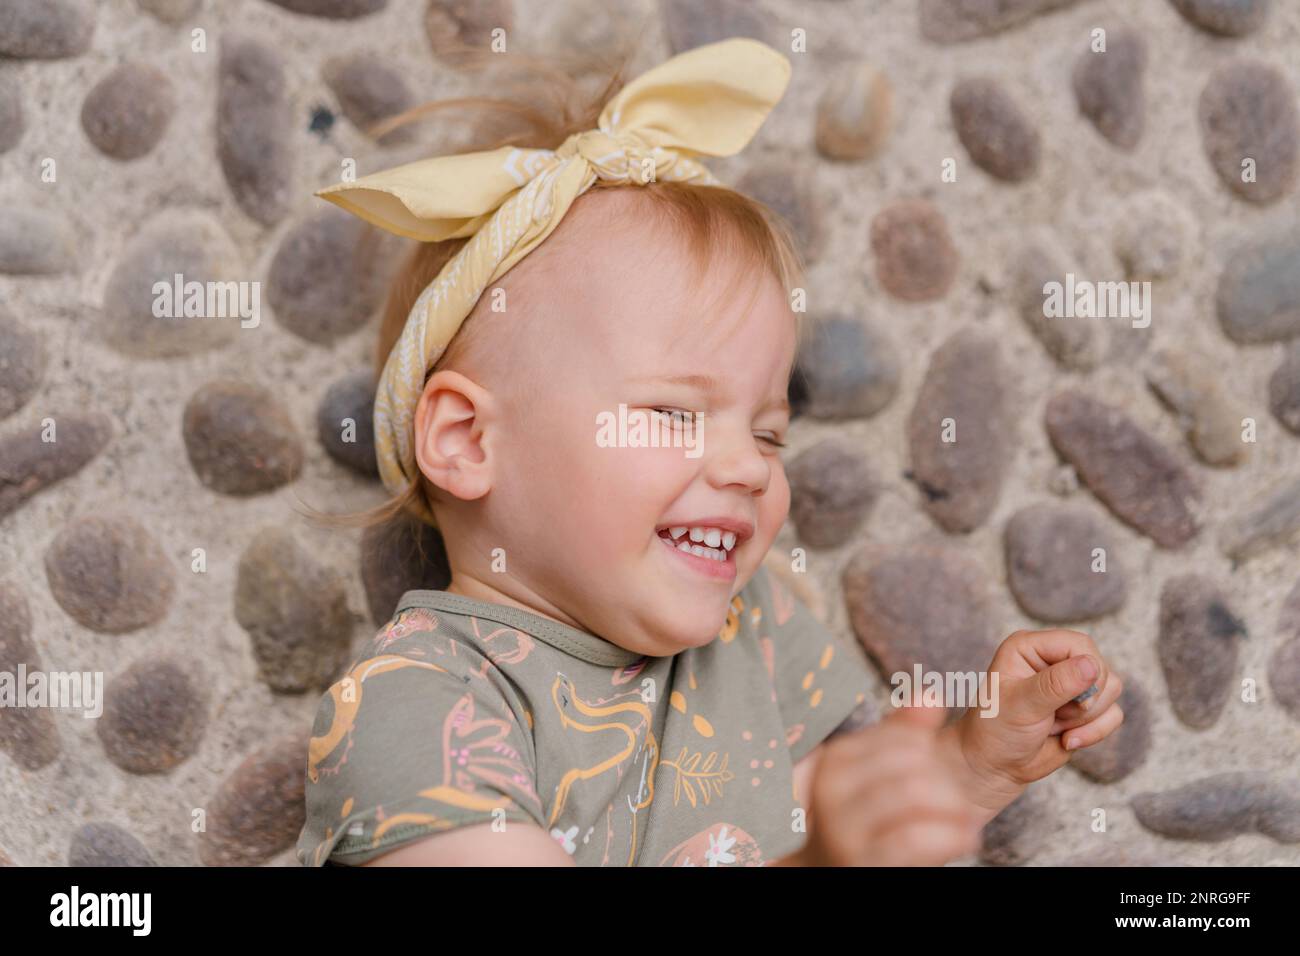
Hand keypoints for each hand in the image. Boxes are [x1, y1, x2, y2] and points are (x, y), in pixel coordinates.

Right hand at [796, 700, 983, 865]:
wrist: (827, 872)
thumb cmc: (861, 820)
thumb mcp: (875, 774)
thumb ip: (901, 734)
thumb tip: (932, 695)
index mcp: (837, 758)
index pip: (903, 738)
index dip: (936, 755)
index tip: (944, 775)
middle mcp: (832, 787)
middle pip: (912, 765)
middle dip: (949, 785)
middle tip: (961, 804)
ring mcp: (843, 826)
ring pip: (916, 796)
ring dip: (956, 811)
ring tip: (967, 823)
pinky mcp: (861, 860)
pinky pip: (915, 838)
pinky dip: (951, 837)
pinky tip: (964, 840)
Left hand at [953, 628, 1124, 811]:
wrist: (995, 766)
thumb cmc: (996, 729)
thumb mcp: (1021, 704)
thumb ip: (1056, 684)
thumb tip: (1092, 665)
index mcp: (1029, 647)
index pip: (1080, 644)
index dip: (1087, 670)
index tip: (1075, 701)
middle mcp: (1052, 659)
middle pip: (1100, 666)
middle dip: (1086, 700)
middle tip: (1055, 715)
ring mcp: (1071, 684)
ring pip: (1111, 689)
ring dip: (1087, 718)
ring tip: (1054, 726)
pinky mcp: (1084, 708)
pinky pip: (1113, 713)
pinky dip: (1094, 732)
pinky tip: (1066, 740)